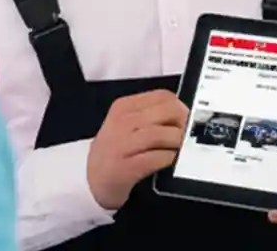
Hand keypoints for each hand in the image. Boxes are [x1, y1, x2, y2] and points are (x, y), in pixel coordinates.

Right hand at [86, 89, 188, 209]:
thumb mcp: (126, 123)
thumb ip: (150, 115)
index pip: (163, 96)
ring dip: (176, 143)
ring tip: (177, 149)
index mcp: (124, 107)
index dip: (181, 106)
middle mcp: (121, 122)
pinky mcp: (125, 168)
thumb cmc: (115, 150)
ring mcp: (121, 145)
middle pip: (166, 113)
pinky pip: (156, 158)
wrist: (90, 180)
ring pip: (162, 134)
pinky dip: (168, 159)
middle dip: (182, 124)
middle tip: (185, 135)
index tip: (185, 118)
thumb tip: (184, 113)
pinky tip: (168, 161)